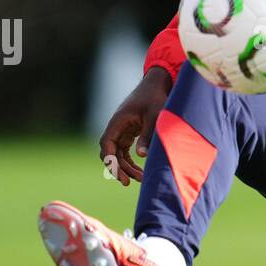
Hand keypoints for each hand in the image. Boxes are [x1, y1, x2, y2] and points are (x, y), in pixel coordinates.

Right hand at [99, 66, 171, 185]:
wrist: (159, 83)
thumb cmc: (156, 97)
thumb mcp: (154, 116)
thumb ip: (147, 135)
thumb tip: (141, 156)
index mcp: (118, 121)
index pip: (106, 143)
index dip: (110, 159)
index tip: (118, 173)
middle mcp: (117, 126)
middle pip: (110, 151)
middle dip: (118, 168)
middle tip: (129, 182)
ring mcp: (122, 129)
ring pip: (117, 153)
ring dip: (125, 166)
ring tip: (140, 178)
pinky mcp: (129, 131)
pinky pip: (124, 150)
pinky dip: (130, 161)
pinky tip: (140, 170)